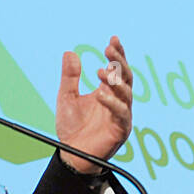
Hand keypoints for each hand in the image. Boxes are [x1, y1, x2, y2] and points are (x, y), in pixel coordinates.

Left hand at [55, 36, 132, 174]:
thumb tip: (70, 52)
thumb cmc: (71, 127)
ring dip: (115, 81)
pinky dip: (112, 103)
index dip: (117, 54)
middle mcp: (118, 101)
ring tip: (101, 72)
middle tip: (109, 49)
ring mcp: (121, 114)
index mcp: (107, 91)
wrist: (71, 153)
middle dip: (119, 61)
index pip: (117, 68)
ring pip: (126, 93)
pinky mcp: (121, 129)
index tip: (113, 39)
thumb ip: (69, 77)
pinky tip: (100, 95)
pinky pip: (122, 113)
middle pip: (125, 77)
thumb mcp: (67, 97)